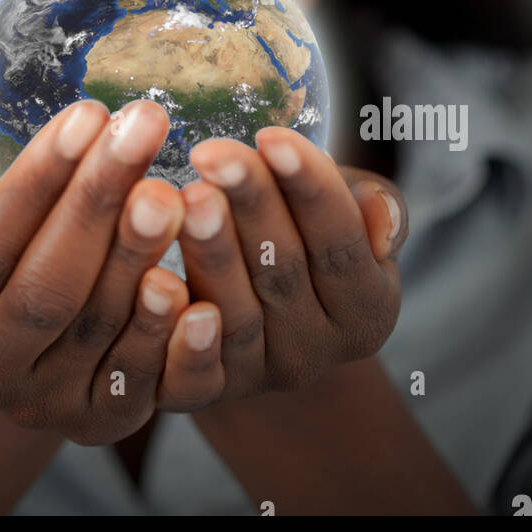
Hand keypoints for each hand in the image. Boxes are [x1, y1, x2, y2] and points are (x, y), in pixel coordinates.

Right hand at [0, 98, 224, 444]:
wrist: (7, 314)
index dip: (38, 181)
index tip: (88, 114)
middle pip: (44, 289)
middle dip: (98, 202)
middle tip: (146, 128)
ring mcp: (40, 403)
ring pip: (94, 328)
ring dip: (137, 255)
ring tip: (172, 190)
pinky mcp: (98, 421)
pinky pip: (136, 383)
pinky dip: (166, 338)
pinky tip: (194, 288)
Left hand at [168, 126, 407, 402]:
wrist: (256, 310)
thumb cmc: (303, 232)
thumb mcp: (350, 213)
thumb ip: (375, 207)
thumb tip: (378, 212)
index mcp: (367, 311)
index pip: (341, 244)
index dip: (309, 189)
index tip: (272, 136)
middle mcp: (317, 353)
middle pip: (284, 272)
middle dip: (249, 205)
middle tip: (212, 153)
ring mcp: (260, 377)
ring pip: (236, 313)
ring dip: (209, 253)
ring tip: (182, 195)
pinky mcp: (206, 395)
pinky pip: (193, 375)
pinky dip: (176, 335)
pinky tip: (154, 281)